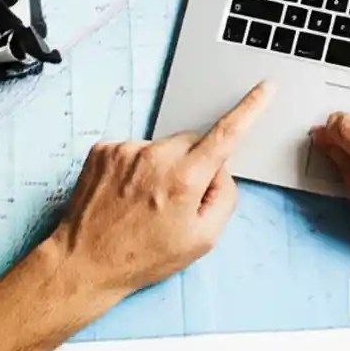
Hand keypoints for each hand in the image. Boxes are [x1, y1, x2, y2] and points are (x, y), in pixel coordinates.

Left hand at [48, 81, 274, 304]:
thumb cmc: (143, 257)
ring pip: (163, 147)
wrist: (85, 262)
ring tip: (144, 202)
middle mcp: (155, 157)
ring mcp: (126, 150)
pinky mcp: (104, 150)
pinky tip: (126, 194)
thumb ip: (225, 198)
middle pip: (193, 142)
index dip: (250, 108)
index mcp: (185, 179)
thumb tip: (222, 170)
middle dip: (194, 164)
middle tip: (177, 200)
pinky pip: (136, 149)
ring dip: (162, 167)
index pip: (226, 134)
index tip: (264, 88)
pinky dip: (137, 168)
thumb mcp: (202, 240)